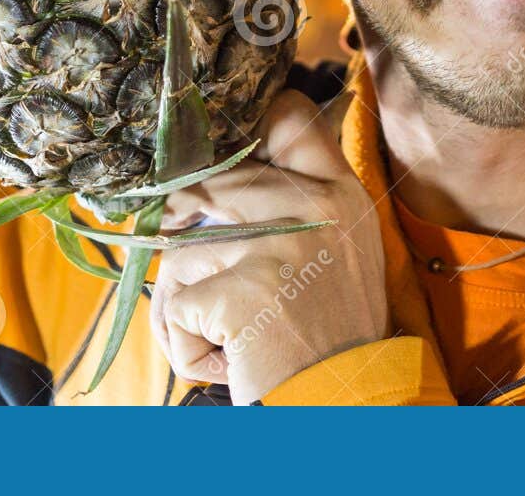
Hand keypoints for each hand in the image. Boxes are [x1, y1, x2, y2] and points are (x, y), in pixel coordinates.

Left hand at [150, 91, 389, 403]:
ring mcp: (279, 245)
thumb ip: (296, 206)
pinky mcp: (243, 290)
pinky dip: (185, 343)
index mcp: (340, 194)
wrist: (349, 405)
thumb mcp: (337, 252)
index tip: (219, 162)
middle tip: (209, 288)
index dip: (244, 132)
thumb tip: (208, 180)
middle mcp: (315, 207)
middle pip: (210, 187)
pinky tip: (224, 360)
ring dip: (186, 305)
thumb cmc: (332, 335)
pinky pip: (175, 304)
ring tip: (224, 338)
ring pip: (180, 250)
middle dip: (187, 240)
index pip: (289, 118)